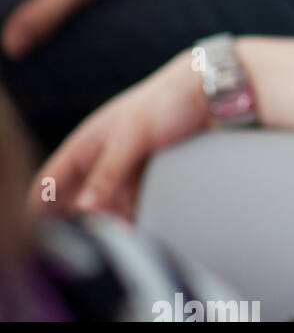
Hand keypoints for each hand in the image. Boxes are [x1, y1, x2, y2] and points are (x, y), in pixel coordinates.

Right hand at [28, 50, 209, 222]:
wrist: (215, 92)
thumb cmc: (168, 100)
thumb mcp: (133, 135)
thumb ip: (108, 173)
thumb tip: (84, 209)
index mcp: (87, 142)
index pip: (49, 182)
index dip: (39, 208)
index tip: (44, 234)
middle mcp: (103, 158)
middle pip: (77, 201)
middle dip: (80, 222)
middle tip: (90, 240)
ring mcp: (126, 168)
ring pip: (107, 207)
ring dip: (110, 223)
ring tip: (118, 237)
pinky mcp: (150, 176)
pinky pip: (134, 204)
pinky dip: (133, 217)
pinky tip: (138, 230)